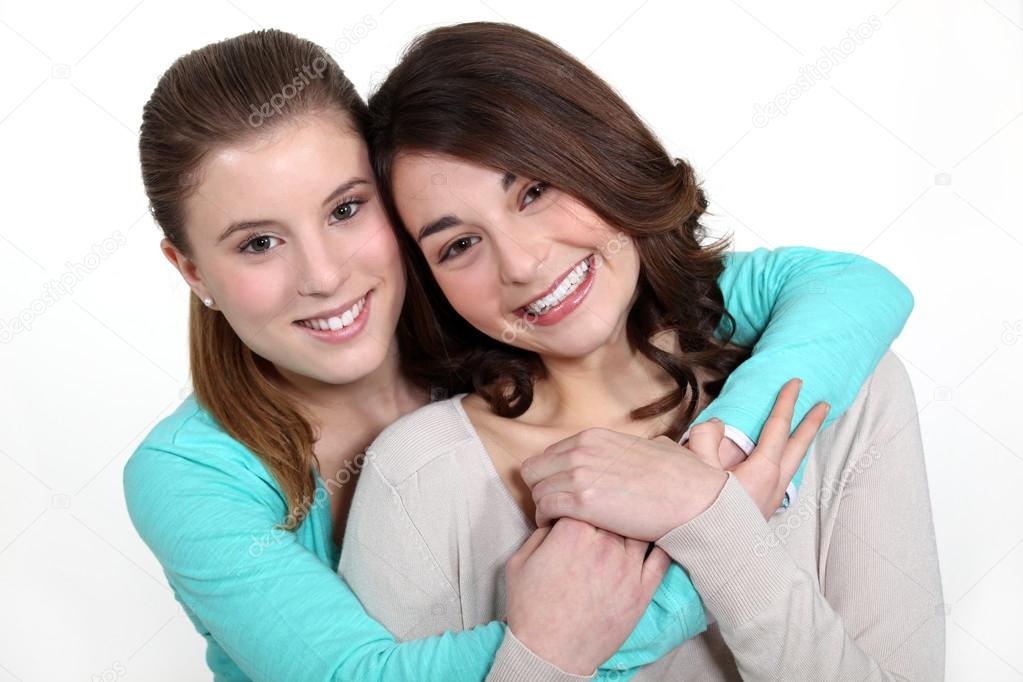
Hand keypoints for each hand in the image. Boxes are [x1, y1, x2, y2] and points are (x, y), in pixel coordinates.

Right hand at [504, 518, 669, 674]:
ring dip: (632, 524)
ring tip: (628, 524)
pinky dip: (659, 545)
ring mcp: (627, 567)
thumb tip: (555, 520)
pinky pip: (660, 558)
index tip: (573, 510)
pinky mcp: (642, 590)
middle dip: (605, 511)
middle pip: (613, 510)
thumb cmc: (531, 609)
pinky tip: (654, 540)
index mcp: (572, 533)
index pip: (582, 500)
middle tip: (601, 518)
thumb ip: (540, 534)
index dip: (577, 502)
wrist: (549, 653)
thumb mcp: (519, 562)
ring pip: (639, 529)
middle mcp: (603, 545)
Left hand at [522, 428, 727, 540]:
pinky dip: (547, 522)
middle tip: (555, 510)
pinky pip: (544, 510)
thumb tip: (654, 446)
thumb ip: (641, 447)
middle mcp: (581, 451)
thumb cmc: (682, 478)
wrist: (694, 499)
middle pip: (533, 471)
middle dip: (541, 491)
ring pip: (536, 492)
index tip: (560, 493)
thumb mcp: (656, 447)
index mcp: (593, 437)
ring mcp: (580, 474)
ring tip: (558, 524)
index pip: (548, 455)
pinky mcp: (582, 502)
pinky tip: (561, 530)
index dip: (551, 477)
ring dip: (544, 509)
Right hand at [688, 378, 829, 517]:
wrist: (714, 556)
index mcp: (763, 470)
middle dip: (811, 423)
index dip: (787, 402)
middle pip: (799, 446)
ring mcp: (772, 499)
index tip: (796, 383)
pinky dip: (789, 461)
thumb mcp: (699, 468)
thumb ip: (706, 438)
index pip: (778, 427)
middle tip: (823, 404)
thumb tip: (718, 425)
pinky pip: (785, 477)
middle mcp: (775, 484)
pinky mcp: (764, 510)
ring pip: (794, 463)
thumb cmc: (706, 514)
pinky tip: (781, 464)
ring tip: (807, 431)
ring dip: (802, 444)